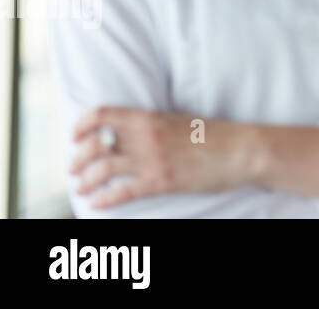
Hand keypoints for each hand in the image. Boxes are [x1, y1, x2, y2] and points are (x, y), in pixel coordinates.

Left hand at [69, 106, 247, 208]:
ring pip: (102, 170)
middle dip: (78, 159)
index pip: (102, 115)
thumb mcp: (180, 120)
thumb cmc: (216, 135)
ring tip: (81, 188)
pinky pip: (121, 193)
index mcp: (150, 117)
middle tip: (74, 168)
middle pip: (95, 145)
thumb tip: (132, 130)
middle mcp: (146, 137)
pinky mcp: (162, 182)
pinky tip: (97, 203)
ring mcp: (153, 160)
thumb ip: (154, 124)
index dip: (81, 125)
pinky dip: (103, 199)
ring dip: (85, 181)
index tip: (75, 137)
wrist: (243, 150)